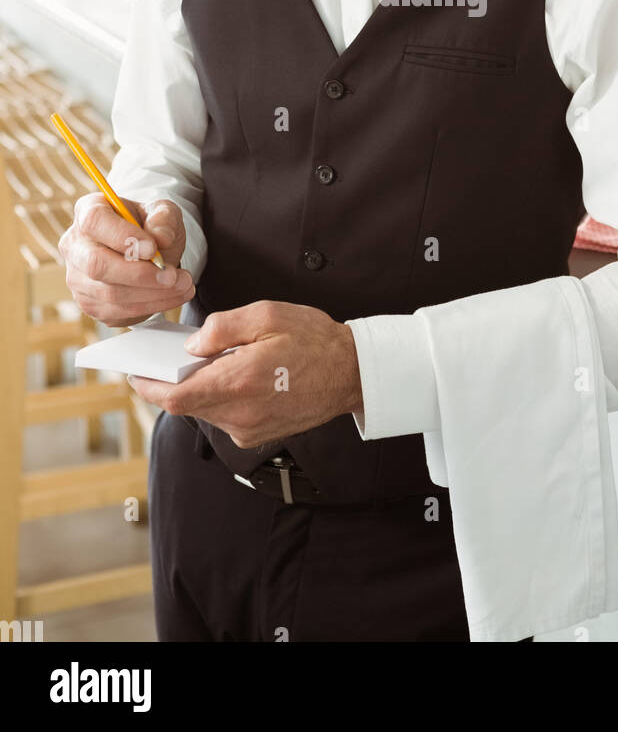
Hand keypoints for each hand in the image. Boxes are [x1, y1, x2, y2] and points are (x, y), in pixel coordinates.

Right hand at [59, 193, 195, 326]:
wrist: (149, 251)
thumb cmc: (150, 226)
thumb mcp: (164, 212)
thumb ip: (164, 219)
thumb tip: (161, 239)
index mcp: (88, 211)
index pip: (94, 221)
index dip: (122, 236)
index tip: (152, 248)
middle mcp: (75, 245)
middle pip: (96, 264)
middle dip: (140, 274)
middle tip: (173, 275)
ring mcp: (78, 277)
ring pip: (109, 294)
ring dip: (152, 294)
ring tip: (183, 284)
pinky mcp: (89, 303)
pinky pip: (117, 312)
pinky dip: (150, 306)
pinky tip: (172, 295)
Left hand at [128, 300, 362, 447]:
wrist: (352, 373)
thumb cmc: (314, 340)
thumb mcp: (268, 314)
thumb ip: (222, 327)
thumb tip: (192, 344)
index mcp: (239, 382)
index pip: (176, 396)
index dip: (148, 386)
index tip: (134, 373)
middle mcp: (240, 413)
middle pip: (187, 405)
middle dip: (172, 382)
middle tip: (167, 358)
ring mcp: (249, 428)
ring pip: (205, 411)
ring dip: (198, 388)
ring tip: (204, 362)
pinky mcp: (258, 434)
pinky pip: (224, 416)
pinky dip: (218, 397)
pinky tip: (230, 376)